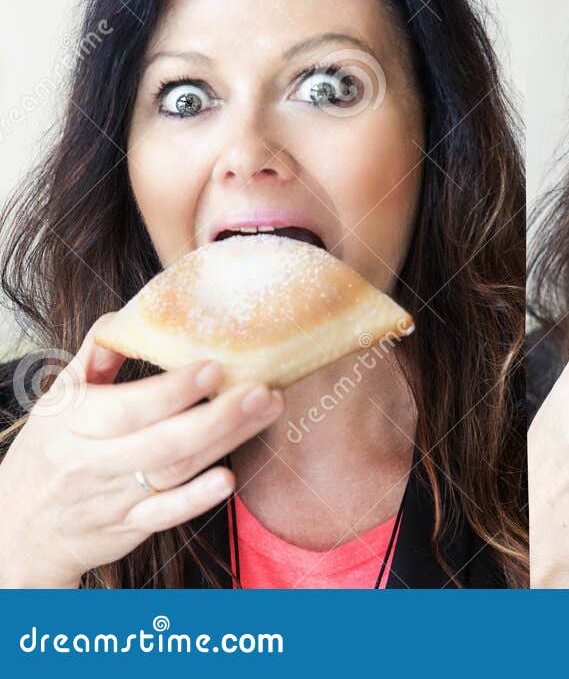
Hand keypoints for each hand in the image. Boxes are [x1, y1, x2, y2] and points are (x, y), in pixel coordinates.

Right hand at [0, 315, 282, 586]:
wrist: (17, 529)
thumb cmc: (49, 452)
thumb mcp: (58, 401)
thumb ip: (95, 357)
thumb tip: (132, 316)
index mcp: (72, 423)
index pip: (127, 407)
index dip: (173, 389)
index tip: (215, 367)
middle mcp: (91, 462)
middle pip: (162, 441)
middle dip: (218, 415)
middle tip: (262, 389)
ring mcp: (111, 498)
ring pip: (173, 470)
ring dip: (226, 442)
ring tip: (266, 411)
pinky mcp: (128, 527)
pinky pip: (164, 516)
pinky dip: (196, 499)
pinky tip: (229, 479)